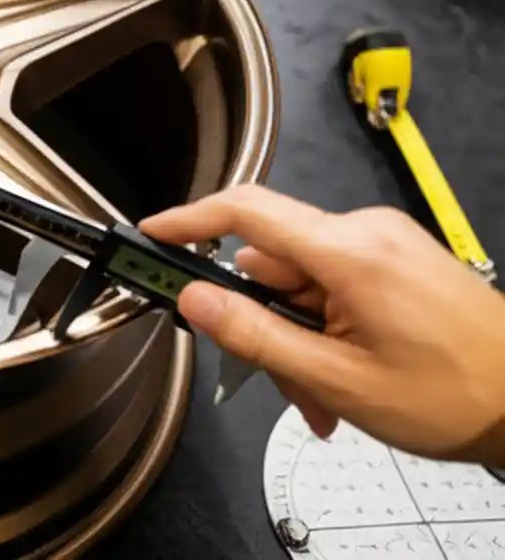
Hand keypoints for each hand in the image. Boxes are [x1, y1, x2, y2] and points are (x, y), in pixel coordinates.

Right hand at [140, 186, 504, 464]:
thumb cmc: (455, 395)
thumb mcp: (337, 379)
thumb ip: (255, 336)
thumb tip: (196, 301)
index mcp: (351, 252)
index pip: (246, 212)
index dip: (189, 221)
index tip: (153, 235)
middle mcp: (366, 233)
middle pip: (270, 263)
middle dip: (261, 325)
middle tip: (277, 382)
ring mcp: (383, 245)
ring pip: (299, 284)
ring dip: (295, 339)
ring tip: (323, 396)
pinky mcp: (394, 260)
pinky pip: (330, 286)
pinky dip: (321, 330)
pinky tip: (341, 376)